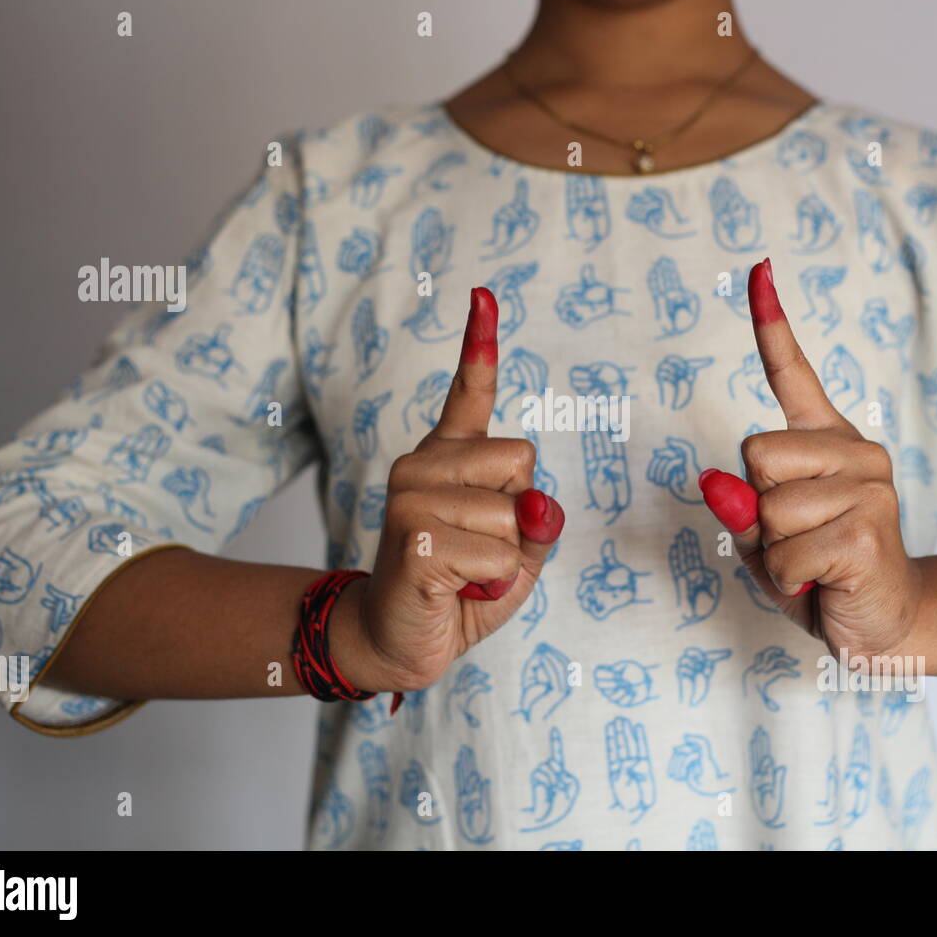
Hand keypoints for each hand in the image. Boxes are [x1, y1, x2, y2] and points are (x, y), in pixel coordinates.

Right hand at [344, 287, 565, 691]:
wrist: (397, 641)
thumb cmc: (462, 589)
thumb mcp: (518, 555)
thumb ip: (538, 523)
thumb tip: (537, 504)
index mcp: (449, 457)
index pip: (469, 392)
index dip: (479, 344)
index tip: (483, 295)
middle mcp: (421, 463)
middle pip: (522, 461)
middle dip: (522, 518)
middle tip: (480, 549)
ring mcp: (410, 495)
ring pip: (513, 515)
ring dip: (506, 559)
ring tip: (464, 574)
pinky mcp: (411, 536)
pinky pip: (496, 555)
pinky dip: (490, 584)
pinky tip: (452, 589)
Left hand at [699, 258, 920, 659]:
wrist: (883, 626)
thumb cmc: (818, 573)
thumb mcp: (766, 540)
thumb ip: (740, 508)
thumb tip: (716, 480)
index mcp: (827, 442)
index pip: (794, 374)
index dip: (772, 325)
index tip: (760, 268)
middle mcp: (856, 452)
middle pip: (755, 454)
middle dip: (757, 509)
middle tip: (795, 540)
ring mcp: (869, 488)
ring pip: (767, 509)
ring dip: (773, 554)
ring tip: (810, 565)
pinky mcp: (866, 531)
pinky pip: (784, 553)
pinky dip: (787, 581)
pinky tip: (822, 584)